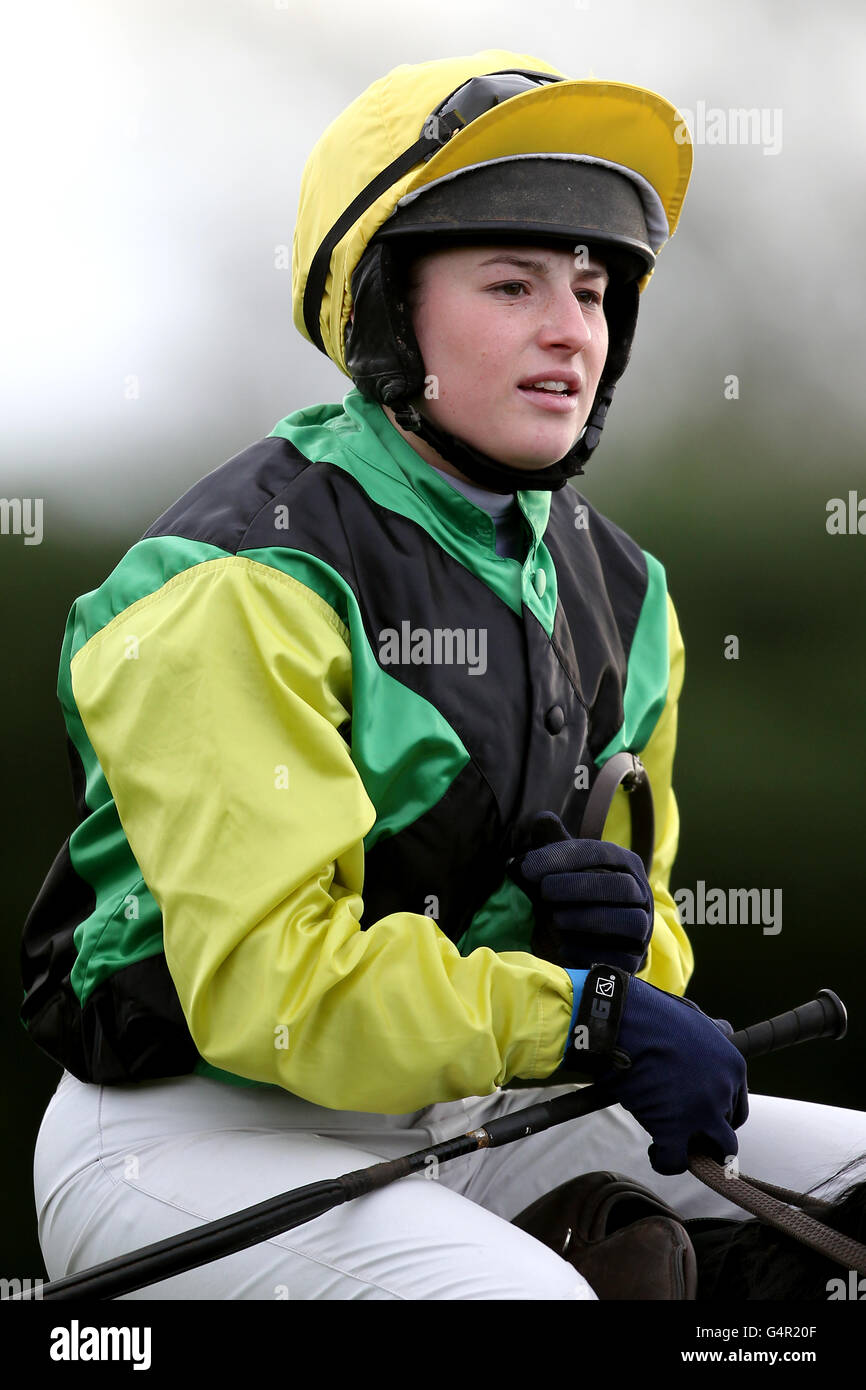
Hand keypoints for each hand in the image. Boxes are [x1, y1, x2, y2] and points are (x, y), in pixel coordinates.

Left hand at [508, 812, 653, 972]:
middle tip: (543, 890)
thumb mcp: (563, 868)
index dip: (563, 856)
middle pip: (619, 886)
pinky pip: (622, 957)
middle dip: (579, 886)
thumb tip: (541, 819)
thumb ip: (552, 844)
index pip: (600, 852)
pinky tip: (564, 947)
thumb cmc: (576, 894)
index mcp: (625, 864)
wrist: (592, 940)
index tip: (527, 866)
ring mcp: (642, 928)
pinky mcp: (634, 959)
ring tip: (555, 919)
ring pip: (629, 921)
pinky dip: (592, 952)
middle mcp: (641, 893)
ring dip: (588, 918)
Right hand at [582, 976, 748, 1175]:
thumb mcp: (696, 1018)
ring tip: (676, 1148)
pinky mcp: (673, 1127)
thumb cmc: (653, 1013)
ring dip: (696, 1154)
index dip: (718, 1117)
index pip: (737, 1109)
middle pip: (726, 1131)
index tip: (701, 1118)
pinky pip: (675, 1160)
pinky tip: (655, 1152)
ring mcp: (701, 1111)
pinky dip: (665, 1162)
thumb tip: (726, 1030)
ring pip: (715, 1152)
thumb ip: (714, 1032)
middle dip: (707, 1135)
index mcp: (732, 1066)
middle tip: (685, 1132)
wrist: (624, 1020)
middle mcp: (723, 1090)